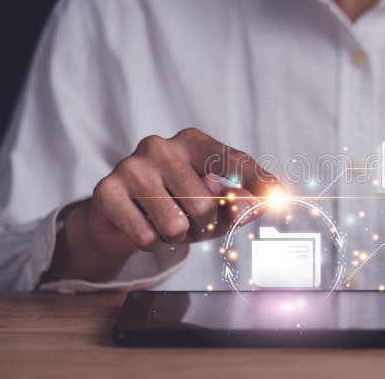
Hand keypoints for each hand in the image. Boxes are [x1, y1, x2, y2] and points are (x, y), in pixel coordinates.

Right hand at [42, 128, 282, 281]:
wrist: (117, 215)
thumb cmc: (173, 204)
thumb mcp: (212, 204)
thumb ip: (239, 203)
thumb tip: (260, 205)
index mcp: (192, 142)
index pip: (231, 160)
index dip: (256, 180)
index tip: (277, 195)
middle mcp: (160, 146)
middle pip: (205, 205)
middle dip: (203, 226)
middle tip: (189, 222)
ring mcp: (131, 166)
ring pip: (176, 224)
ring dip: (176, 237)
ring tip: (163, 223)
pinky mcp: (107, 192)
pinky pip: (146, 236)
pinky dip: (150, 242)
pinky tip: (141, 226)